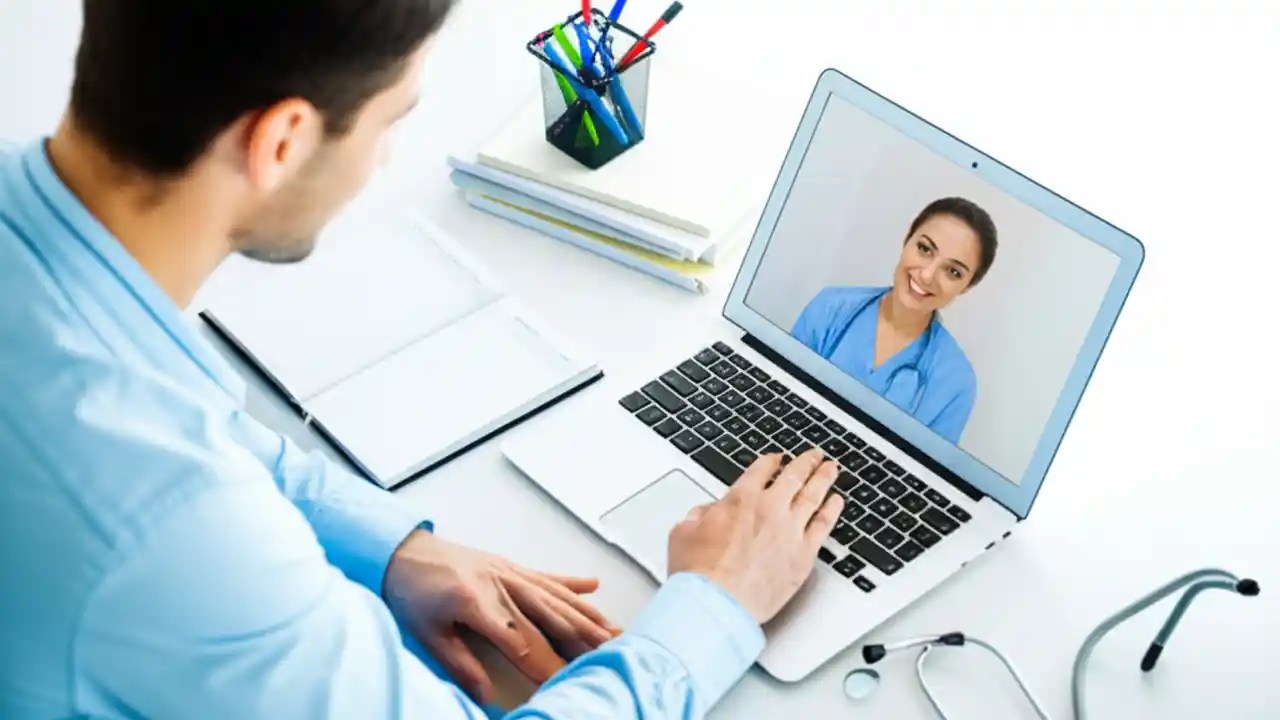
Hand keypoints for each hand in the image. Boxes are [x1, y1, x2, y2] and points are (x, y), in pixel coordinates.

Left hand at [382, 531, 619, 703]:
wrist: (401, 550)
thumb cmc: (411, 593)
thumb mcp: (427, 634)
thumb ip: (460, 664)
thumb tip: (485, 696)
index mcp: (476, 603)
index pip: (520, 642)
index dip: (544, 664)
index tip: (565, 681)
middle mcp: (499, 585)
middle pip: (548, 617)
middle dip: (581, 638)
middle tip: (609, 653)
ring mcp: (507, 572)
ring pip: (554, 596)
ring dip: (585, 613)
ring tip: (612, 629)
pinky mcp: (508, 565)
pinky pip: (545, 575)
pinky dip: (570, 581)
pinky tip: (594, 586)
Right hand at [667, 449, 843, 623]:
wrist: (716, 604)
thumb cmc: (699, 573)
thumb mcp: (683, 532)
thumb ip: (699, 515)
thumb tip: (708, 512)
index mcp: (741, 499)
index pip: (762, 470)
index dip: (771, 461)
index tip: (777, 459)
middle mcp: (770, 509)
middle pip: (795, 476)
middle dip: (806, 462)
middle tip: (814, 455)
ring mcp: (791, 531)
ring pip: (814, 495)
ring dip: (824, 478)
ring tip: (830, 469)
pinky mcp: (804, 555)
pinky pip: (824, 524)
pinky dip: (832, 509)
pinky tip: (836, 502)